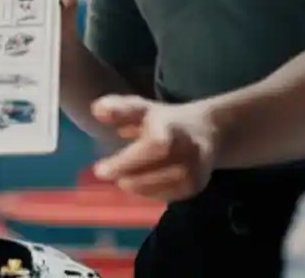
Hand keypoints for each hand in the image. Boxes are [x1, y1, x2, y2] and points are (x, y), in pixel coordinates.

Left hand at [90, 95, 216, 201]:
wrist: (208, 132)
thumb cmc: (164, 121)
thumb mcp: (142, 109)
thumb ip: (120, 109)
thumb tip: (96, 110)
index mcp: (171, 125)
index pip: (155, 143)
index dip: (131, 159)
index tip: (102, 168)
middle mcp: (188, 147)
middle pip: (153, 167)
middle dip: (125, 170)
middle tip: (102, 172)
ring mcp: (196, 168)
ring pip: (160, 185)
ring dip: (135, 184)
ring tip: (120, 178)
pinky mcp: (197, 186)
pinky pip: (167, 195)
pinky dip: (147, 192)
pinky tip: (137, 185)